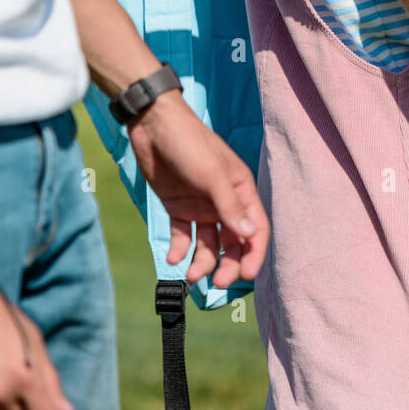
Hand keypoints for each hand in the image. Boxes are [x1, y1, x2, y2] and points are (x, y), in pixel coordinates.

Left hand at [127, 91, 268, 287]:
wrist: (153, 126)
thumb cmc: (190, 144)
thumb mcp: (212, 175)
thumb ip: (229, 206)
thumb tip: (249, 236)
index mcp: (241, 190)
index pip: (255, 229)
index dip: (254, 254)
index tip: (246, 276)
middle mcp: (224, 201)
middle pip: (233, 242)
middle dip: (228, 264)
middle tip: (217, 283)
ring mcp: (200, 205)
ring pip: (208, 243)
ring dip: (202, 261)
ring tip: (191, 276)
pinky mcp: (178, 207)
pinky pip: (183, 235)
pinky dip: (180, 249)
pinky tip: (173, 259)